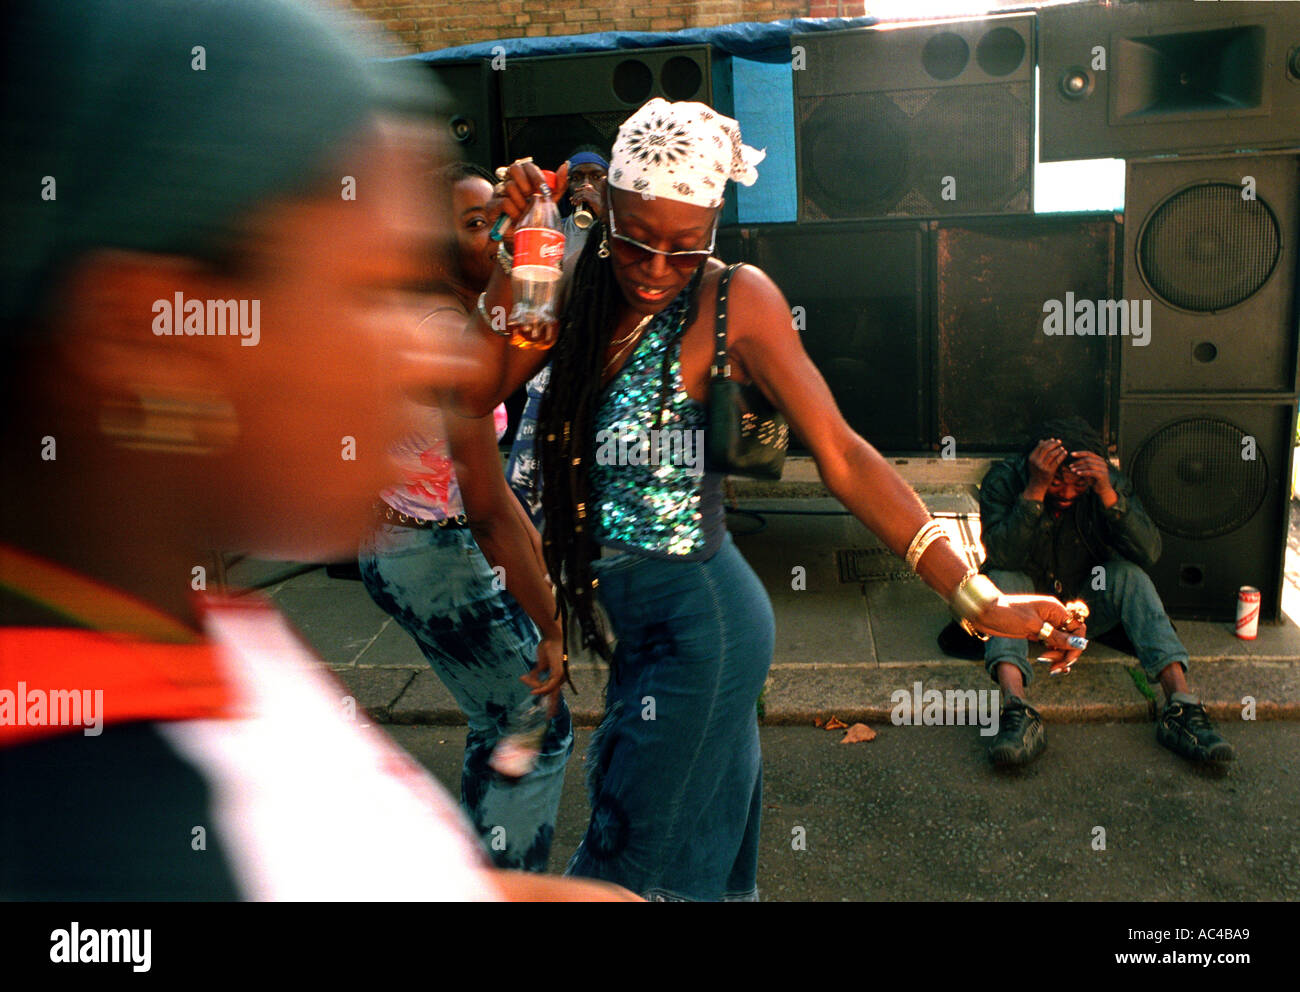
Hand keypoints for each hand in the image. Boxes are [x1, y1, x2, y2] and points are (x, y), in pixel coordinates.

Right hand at [491, 159, 569, 237]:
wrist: (523, 237)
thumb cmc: (535, 216)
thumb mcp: (550, 201)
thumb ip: (558, 185)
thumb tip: (564, 166)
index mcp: (522, 178)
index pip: (526, 165)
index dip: (535, 175)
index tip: (543, 188)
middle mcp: (508, 181)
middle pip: (514, 168)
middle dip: (527, 184)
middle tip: (532, 198)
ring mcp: (498, 192)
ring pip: (510, 187)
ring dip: (522, 202)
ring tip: (525, 213)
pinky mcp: (492, 205)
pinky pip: (505, 202)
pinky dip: (515, 212)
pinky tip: (518, 218)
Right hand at [520, 633, 565, 701]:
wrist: (552, 637)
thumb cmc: (547, 647)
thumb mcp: (540, 664)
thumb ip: (535, 674)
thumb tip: (525, 680)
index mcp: (558, 676)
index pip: (552, 690)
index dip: (545, 696)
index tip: (539, 702)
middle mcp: (561, 677)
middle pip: (555, 695)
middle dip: (552, 707)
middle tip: (549, 717)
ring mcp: (561, 676)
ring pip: (548, 690)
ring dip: (536, 689)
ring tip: (527, 686)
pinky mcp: (558, 673)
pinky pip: (549, 685)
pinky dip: (541, 689)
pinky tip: (533, 691)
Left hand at [972, 593, 1088, 671]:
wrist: (985, 613)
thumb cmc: (1008, 613)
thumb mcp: (1033, 626)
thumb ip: (1056, 636)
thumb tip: (1079, 644)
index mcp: (1055, 609)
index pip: (1078, 628)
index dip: (1076, 644)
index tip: (1067, 658)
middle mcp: (1053, 616)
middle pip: (1071, 638)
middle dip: (1067, 654)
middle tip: (1056, 668)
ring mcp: (1045, 625)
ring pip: (1062, 643)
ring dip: (1060, 656)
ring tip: (1052, 668)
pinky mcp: (1036, 632)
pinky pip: (1051, 644)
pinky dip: (1053, 654)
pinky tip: (1049, 662)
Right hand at [1026, 437, 1067, 497]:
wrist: (1036, 485)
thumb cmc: (1036, 471)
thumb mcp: (1033, 461)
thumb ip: (1037, 451)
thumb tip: (1042, 440)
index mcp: (1031, 458)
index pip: (1040, 446)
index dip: (1048, 442)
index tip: (1053, 439)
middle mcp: (1036, 462)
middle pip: (1046, 449)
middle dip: (1054, 444)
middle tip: (1059, 442)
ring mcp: (1043, 467)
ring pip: (1052, 454)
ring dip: (1058, 449)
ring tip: (1062, 448)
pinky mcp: (1049, 471)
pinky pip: (1057, 461)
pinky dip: (1062, 456)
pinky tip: (1065, 453)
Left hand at [1068, 450, 1115, 501]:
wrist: (1103, 490)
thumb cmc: (1094, 480)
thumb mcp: (1087, 472)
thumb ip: (1082, 467)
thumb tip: (1071, 464)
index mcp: (1099, 460)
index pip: (1089, 453)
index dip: (1080, 453)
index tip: (1071, 454)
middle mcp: (1102, 463)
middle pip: (1088, 459)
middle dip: (1078, 462)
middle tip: (1070, 466)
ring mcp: (1103, 468)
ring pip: (1089, 465)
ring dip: (1079, 467)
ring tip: (1072, 470)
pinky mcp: (1102, 475)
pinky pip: (1091, 472)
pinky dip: (1083, 472)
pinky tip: (1077, 473)